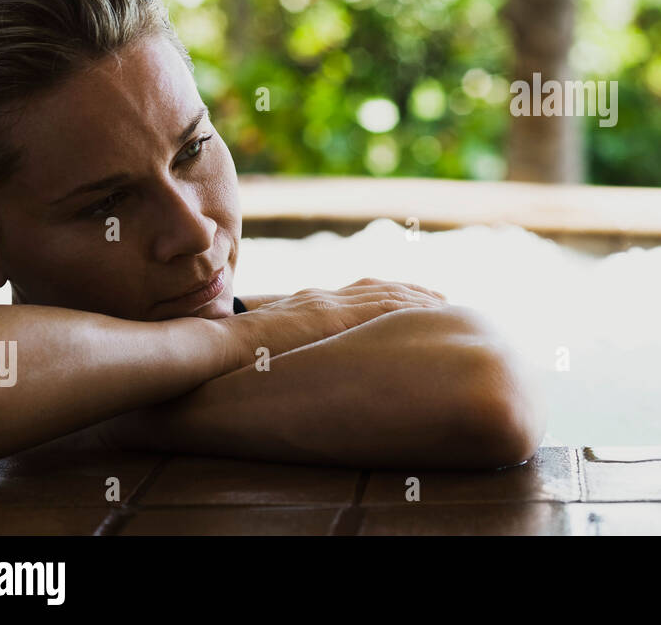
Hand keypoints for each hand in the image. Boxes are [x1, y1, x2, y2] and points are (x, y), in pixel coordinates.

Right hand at [219, 277, 449, 368]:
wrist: (214, 346)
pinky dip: (408, 307)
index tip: (416, 298)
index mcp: (310, 305)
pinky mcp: (330, 316)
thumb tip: (298, 372)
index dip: (390, 294)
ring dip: (418, 298)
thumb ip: (291, 352)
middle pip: (378, 289)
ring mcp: (327, 304)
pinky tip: (430, 312)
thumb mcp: (271, 350)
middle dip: (412, 292)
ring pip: (386, 295)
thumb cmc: (233, 356)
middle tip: (443, 298)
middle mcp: (323, 298)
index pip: (358, 295)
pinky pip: (380, 308)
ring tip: (446, 304)